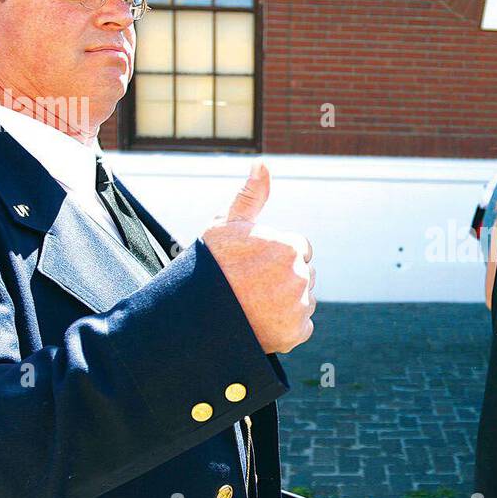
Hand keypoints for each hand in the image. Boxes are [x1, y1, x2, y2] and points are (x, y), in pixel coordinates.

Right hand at [201, 159, 315, 354]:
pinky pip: (300, 325)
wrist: (193, 316)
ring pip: (302, 299)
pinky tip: (261, 321)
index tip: (254, 264)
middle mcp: (300, 276)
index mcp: (290, 246)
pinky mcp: (296, 333)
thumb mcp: (224, 226)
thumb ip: (250, 196)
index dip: (276, 255)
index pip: (298, 248)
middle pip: (303, 274)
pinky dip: (285, 326)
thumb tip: (262, 164)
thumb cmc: (208, 267)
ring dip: (285, 302)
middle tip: (251, 285)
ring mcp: (299, 306)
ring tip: (253, 304)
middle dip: (282, 278)